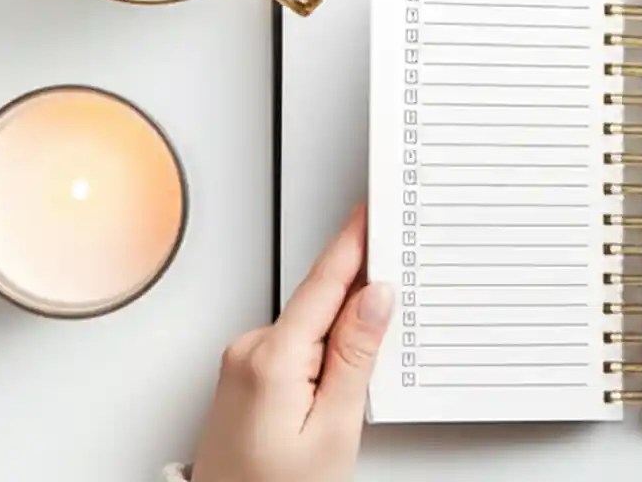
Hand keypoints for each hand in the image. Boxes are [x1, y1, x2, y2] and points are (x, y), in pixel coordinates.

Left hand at [191, 206, 392, 481]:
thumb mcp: (333, 429)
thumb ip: (356, 357)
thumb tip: (376, 298)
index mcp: (272, 358)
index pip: (324, 283)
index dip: (353, 243)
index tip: (372, 211)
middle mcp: (250, 350)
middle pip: (320, 303)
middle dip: (360, 301)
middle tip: (398, 307)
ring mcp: (243, 362)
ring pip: (311, 327)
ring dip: (342, 337)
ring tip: (356, 391)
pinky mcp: (245, 375)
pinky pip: (296, 345)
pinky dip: (323, 352)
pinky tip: (336, 388)